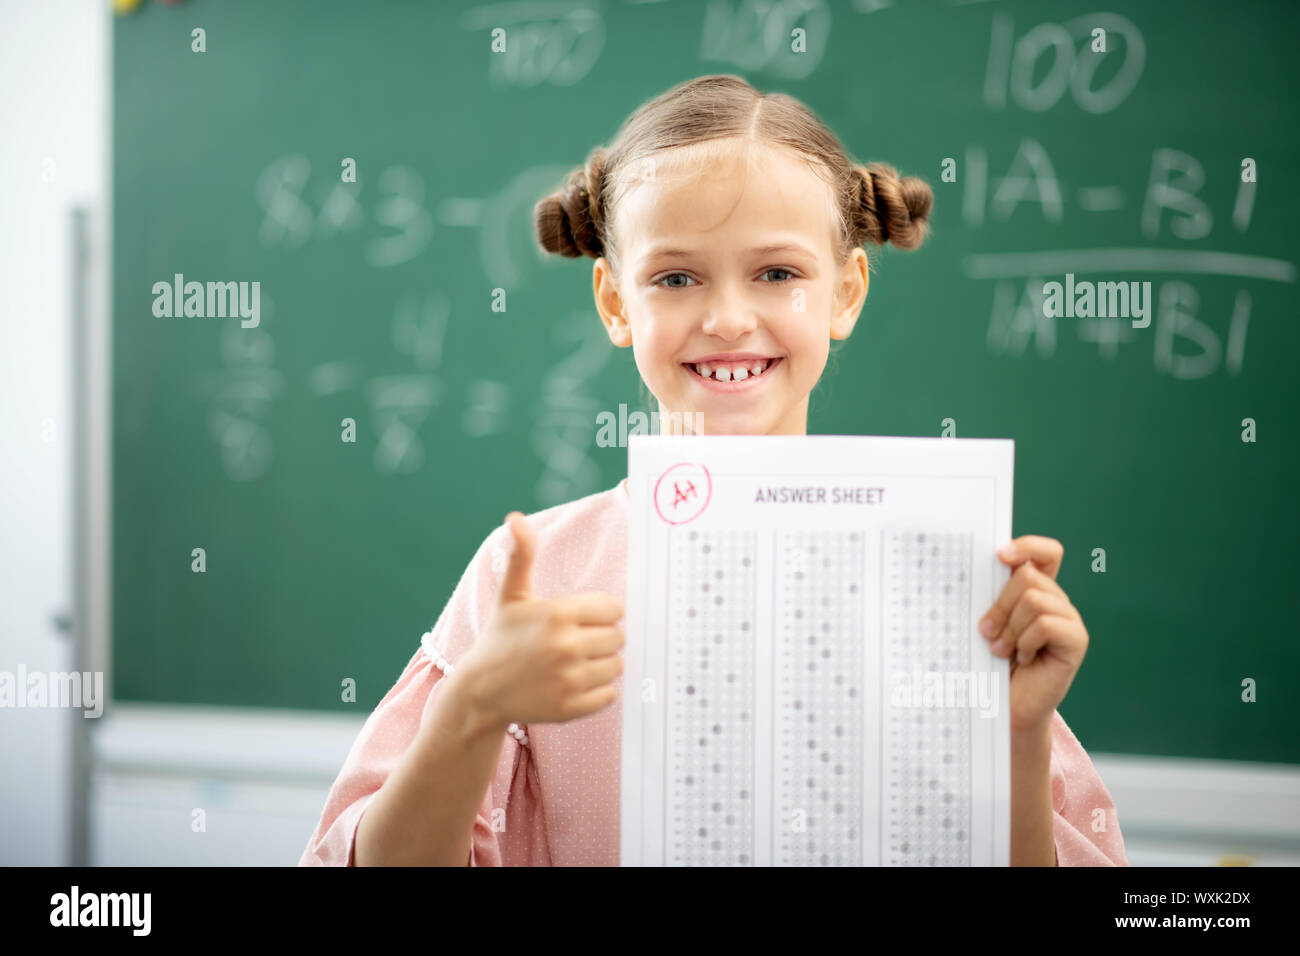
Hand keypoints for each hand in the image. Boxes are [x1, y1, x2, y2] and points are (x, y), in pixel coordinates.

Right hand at [457, 512, 625, 728]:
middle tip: (576, 642)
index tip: (580, 620)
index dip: (601, 613)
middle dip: (602, 638)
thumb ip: (521, 555)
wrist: (480, 691)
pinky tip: (573, 683)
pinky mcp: (571, 707)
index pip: (615, 609)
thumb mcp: (511, 595)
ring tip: (574, 663)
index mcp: (558, 613)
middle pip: (619, 637)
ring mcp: (570, 679)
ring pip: (617, 666)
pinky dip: (597, 691)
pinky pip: (609, 695)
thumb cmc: (500, 638)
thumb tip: (516, 518)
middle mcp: (567, 645)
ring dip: (602, 664)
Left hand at [977, 535, 1087, 733]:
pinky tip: (1023, 658)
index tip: (1000, 555)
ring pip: (1034, 599)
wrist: (1002, 708)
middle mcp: (1056, 601)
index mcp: (1035, 590)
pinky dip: (1026, 641)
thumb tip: (972, 569)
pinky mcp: (1076, 640)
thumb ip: (989, 597)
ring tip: (1002, 650)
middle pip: (1028, 575)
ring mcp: (1069, 620)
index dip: (1027, 546)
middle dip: (1000, 603)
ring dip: (1010, 627)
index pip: (1046, 552)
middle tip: (987, 632)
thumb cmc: (988, 664)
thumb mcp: (986, 624)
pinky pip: (1046, 623)